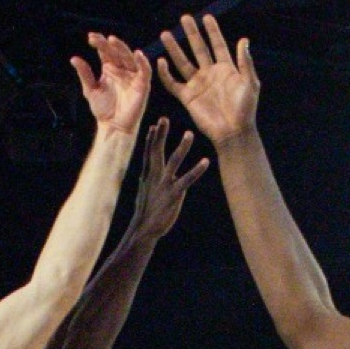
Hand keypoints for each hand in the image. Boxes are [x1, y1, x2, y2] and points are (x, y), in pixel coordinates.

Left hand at [72, 32, 152, 136]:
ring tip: (112, 40)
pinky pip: (145, 71)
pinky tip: (138, 54)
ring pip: (129, 58)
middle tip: (97, 38)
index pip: (105, 52)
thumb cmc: (103, 109)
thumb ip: (85, 74)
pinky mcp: (142, 85)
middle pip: (116, 52)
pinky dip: (143, 62)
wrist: (112, 127)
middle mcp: (122, 70)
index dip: (99, 43)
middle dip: (107, 44)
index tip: (90, 37)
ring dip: (122, 48)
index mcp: (110, 69)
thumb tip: (74, 58)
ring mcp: (133, 76)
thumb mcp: (90, 90)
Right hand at [125, 117, 209, 241]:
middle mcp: (154, 177)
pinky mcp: (174, 194)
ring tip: (189, 133)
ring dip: (182, 147)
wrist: (144, 230)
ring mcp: (164, 185)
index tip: (154, 125)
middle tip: (163, 118)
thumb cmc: (146, 212)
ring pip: (173, 161)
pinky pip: (187, 179)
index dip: (151, 139)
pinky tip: (205, 161)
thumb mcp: (145, 192)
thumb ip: (149, 180)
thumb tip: (150, 172)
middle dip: (160, 135)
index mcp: (147, 176)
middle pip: (156, 151)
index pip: (148, 153)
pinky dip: (196, 170)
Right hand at [156, 15, 258, 144]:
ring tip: (165, 33)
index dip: (213, 31)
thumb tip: (243, 40)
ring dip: (174, 48)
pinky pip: (172, 83)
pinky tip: (160, 61)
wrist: (233, 132)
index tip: (207, 17)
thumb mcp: (250, 83)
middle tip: (184, 18)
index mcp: (226, 69)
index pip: (217, 45)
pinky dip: (165, 73)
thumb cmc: (245, 109)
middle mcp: (210, 73)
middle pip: (198, 49)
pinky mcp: (187, 97)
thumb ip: (245, 62)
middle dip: (191, 33)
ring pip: (182, 62)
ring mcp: (197, 84)